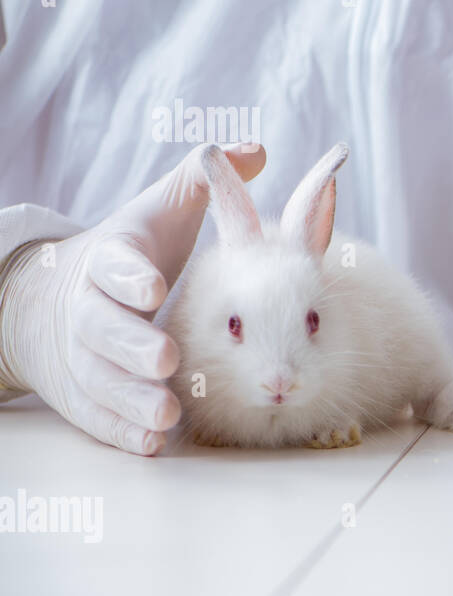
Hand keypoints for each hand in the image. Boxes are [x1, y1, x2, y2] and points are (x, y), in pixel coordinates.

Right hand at [0, 143, 265, 454]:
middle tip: (166, 359)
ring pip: (100, 381)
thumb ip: (205, 185)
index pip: (113, 265)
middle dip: (131, 345)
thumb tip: (256, 151)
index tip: (153, 287)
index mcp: (110, 260)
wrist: (54, 304)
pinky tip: (155, 443)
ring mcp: (83, 357)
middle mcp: (91, 310)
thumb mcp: (159, 215)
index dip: (129, 276)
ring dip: (132, 398)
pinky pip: (99, 417)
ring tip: (168, 414)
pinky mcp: (84, 396)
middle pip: (102, 330)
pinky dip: (123, 431)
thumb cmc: (130, 257)